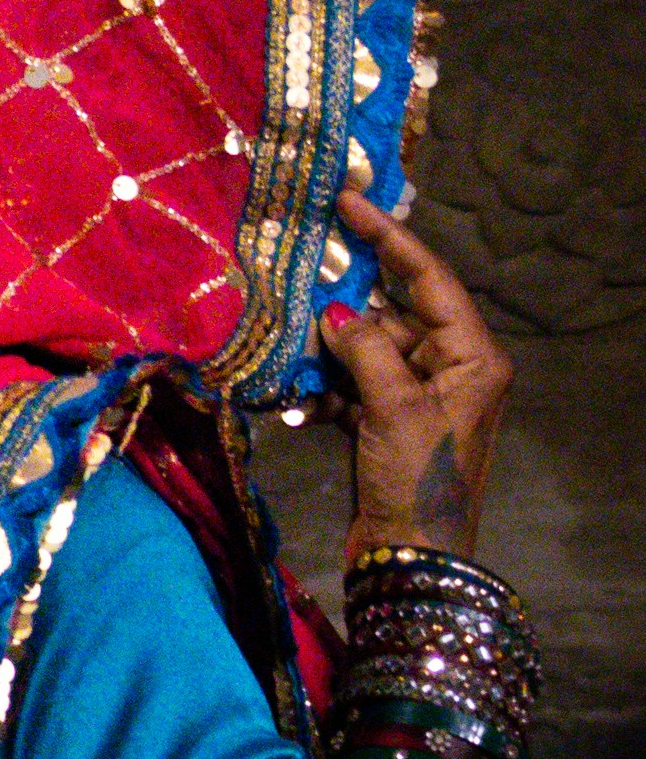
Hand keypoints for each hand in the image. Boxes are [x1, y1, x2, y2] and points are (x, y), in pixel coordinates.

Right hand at [327, 189, 509, 559]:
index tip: (349, 203)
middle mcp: (450, 367)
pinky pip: (350, 382)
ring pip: (364, 346)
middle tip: (299, 264)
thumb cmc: (419, 479)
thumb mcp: (393, 408)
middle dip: (346, 298)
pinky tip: (296, 399)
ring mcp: (416, 394)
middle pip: (393, 311)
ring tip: (286, 340)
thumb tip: (335, 312)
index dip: (390, 238)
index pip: (430, 280)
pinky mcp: (386, 419)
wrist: (412, 556)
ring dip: (325, 349)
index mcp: (473, 357)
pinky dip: (322, 386)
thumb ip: (364, 348)